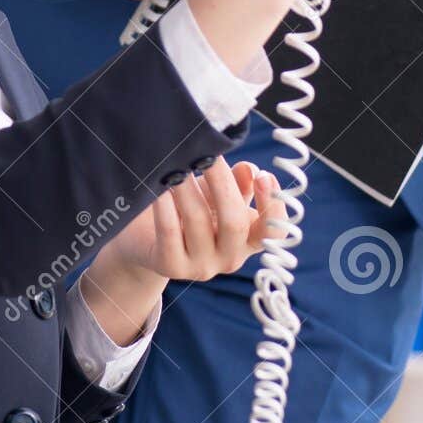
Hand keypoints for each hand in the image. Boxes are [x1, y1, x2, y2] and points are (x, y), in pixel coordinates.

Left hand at [78, 160, 285, 346]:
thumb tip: (248, 170)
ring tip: (178, 163)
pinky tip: (159, 186)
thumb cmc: (192, 209)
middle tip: (210, 155)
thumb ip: (238, 184)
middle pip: (234, 224)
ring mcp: (200, 266)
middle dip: (223, 184)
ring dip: (188, 187)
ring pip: (198, 221)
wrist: (149, 241)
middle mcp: (229, 258)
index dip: (272, 206)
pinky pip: (169, 230)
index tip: (264, 176)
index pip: (272, 232)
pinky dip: (166, 205)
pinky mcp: (170, 265)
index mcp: (248, 241)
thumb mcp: (218, 196)